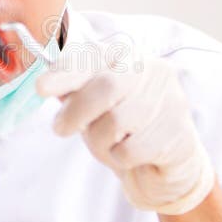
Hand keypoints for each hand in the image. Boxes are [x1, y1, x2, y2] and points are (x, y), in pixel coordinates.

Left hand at [36, 51, 214, 214]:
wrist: (165, 165)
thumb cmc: (122, 129)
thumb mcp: (92, 106)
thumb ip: (73, 92)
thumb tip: (46, 84)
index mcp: (128, 56)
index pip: (93, 58)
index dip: (65, 73)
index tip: (41, 87)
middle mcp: (153, 70)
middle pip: (106, 87)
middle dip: (77, 112)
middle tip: (60, 128)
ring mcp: (171, 100)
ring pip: (117, 122)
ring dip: (99, 142)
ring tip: (107, 146)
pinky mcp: (180, 133)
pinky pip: (132, 149)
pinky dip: (120, 159)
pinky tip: (129, 157)